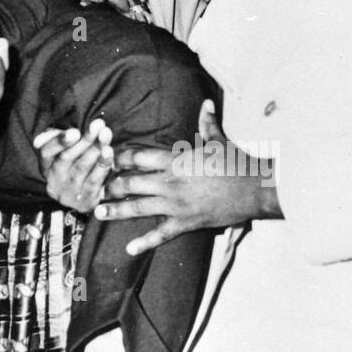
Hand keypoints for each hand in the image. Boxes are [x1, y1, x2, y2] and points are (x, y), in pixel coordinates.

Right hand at [35, 119, 113, 212]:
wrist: (89, 192)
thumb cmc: (77, 161)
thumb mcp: (64, 147)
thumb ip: (56, 138)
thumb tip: (39, 141)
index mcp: (45, 166)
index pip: (46, 152)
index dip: (59, 141)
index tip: (75, 131)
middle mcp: (53, 181)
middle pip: (66, 158)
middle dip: (84, 140)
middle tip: (98, 126)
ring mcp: (68, 194)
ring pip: (81, 169)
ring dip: (95, 150)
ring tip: (105, 135)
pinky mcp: (85, 203)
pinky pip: (94, 182)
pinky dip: (102, 165)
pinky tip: (109, 152)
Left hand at [94, 100, 279, 254]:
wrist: (256, 190)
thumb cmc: (237, 163)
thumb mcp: (219, 141)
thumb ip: (207, 123)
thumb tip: (208, 102)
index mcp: (175, 160)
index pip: (138, 157)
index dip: (119, 157)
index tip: (107, 157)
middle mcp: (170, 182)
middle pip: (131, 183)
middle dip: (111, 185)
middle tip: (95, 187)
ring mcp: (176, 204)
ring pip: (138, 208)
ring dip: (116, 210)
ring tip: (98, 212)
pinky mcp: (186, 222)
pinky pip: (161, 235)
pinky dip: (144, 243)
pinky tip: (129, 248)